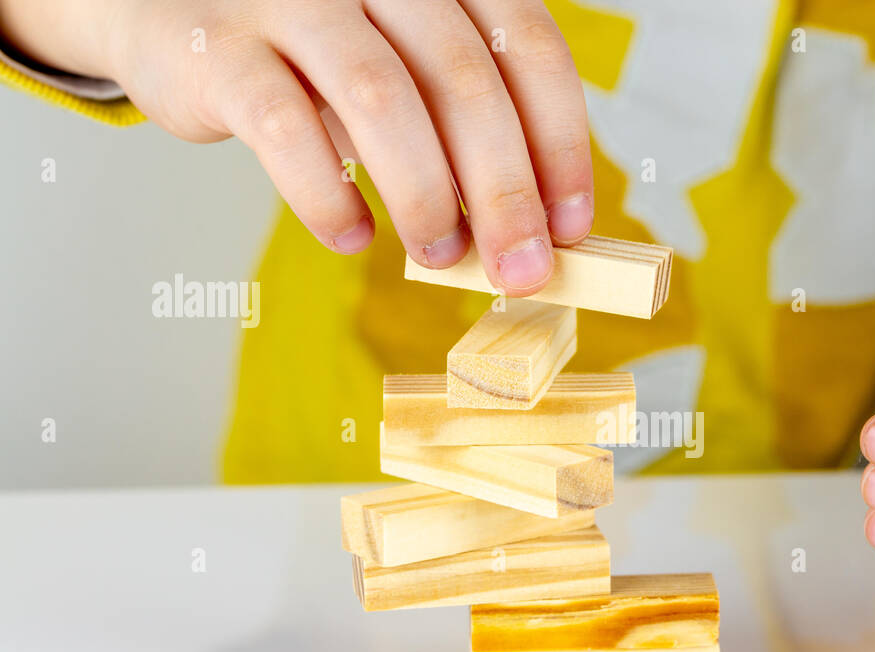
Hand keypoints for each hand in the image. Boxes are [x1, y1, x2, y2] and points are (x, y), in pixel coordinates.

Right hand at [2, 0, 592, 292]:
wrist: (169, 6)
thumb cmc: (313, 51)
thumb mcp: (403, 64)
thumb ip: (461, 123)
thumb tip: (529, 229)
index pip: (529, 47)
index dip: (561, 143)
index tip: (573, 226)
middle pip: (465, 78)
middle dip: (506, 191)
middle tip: (521, 269)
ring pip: (382, 99)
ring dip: (425, 196)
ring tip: (440, 255)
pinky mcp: (221, 47)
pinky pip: (286, 131)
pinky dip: (328, 198)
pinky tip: (351, 235)